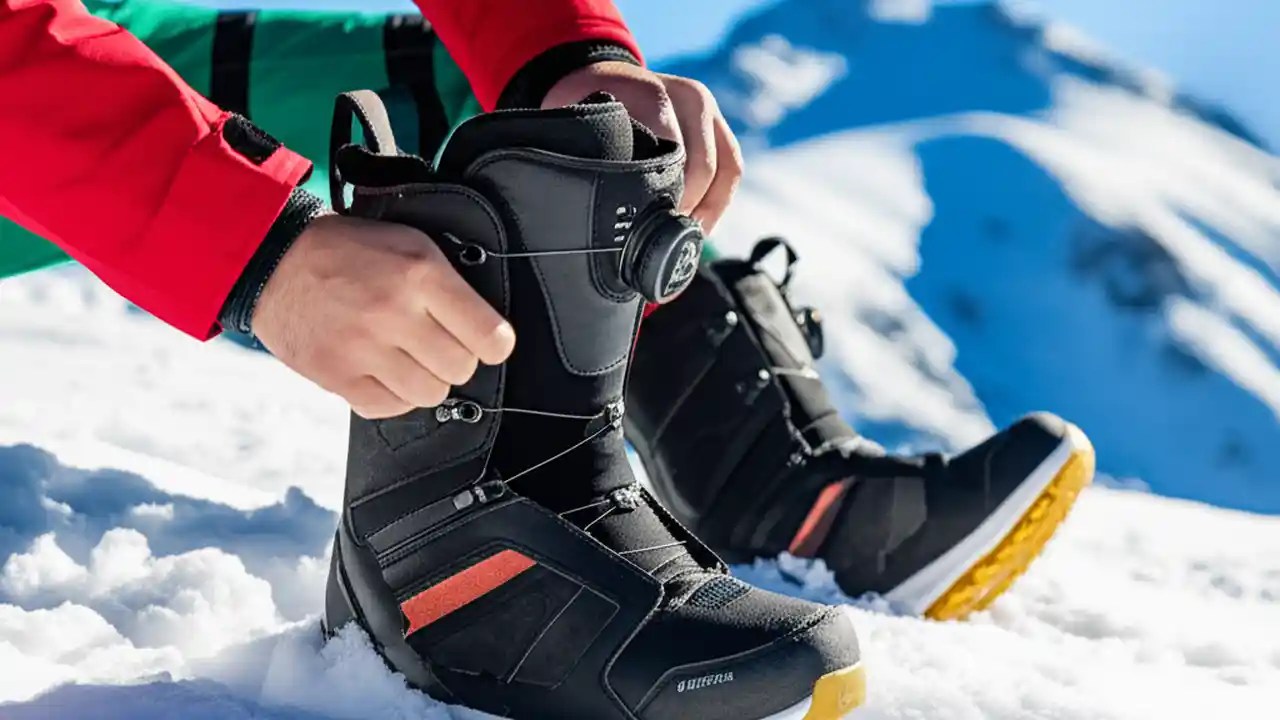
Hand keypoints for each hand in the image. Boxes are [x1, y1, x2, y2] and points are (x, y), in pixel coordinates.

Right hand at [252, 215, 515, 418]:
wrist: (274, 258)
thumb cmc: (348, 251)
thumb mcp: (410, 244)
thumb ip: (450, 286)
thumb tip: (487, 333)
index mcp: (421, 274)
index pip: (490, 336)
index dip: (494, 343)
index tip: (486, 342)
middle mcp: (394, 312)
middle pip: (461, 368)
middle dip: (455, 359)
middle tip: (435, 342)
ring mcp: (363, 347)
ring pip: (430, 394)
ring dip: (425, 380)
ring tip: (407, 357)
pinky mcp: (337, 375)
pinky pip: (389, 408)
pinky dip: (392, 396)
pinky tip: (382, 371)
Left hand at [543, 62, 743, 233]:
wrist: (602, 75)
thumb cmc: (587, 106)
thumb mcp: (584, 127)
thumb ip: (600, 159)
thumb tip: (621, 217)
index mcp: (653, 93)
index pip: (672, 155)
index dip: (664, 197)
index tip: (647, 227)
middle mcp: (689, 96)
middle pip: (703, 167)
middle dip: (686, 208)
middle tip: (665, 239)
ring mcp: (709, 109)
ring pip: (727, 169)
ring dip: (710, 209)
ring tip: (688, 238)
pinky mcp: (718, 125)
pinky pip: (731, 167)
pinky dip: (718, 199)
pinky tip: (699, 223)